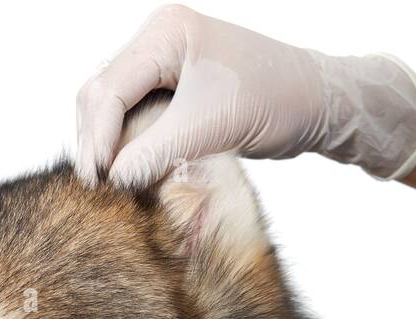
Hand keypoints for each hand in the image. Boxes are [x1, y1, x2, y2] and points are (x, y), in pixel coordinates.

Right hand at [75, 5, 415, 188]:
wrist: (319, 105)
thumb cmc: (277, 100)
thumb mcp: (212, 127)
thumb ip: (157, 151)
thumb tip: (114, 180)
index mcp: (167, 33)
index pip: (109, 87)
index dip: (97, 138)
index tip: (96, 182)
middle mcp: (160, 41)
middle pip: (101, 93)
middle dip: (96, 141)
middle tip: (96, 189)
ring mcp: (166, 65)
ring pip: (115, 107)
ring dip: (110, 146)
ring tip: (110, 186)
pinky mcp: (177, 90)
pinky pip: (137, 117)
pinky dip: (130, 146)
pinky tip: (130, 174)